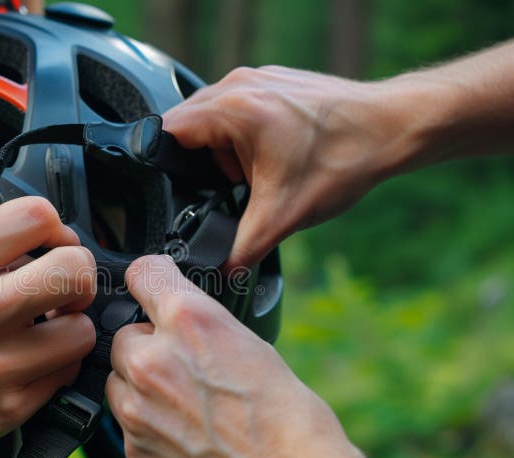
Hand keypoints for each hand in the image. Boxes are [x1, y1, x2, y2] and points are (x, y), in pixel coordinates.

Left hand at [107, 255, 435, 457]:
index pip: (142, 272)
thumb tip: (177, 318)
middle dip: (148, 345)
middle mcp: (153, 357)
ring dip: (140, 384)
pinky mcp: (133, 444)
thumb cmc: (284, 418)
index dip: (151, 281)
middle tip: (183, 367)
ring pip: (119, 377)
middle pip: (125, 334)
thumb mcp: (248, 343)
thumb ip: (199, 324)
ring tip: (184, 403)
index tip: (152, 288)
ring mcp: (137, 404)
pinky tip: (181, 430)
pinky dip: (145, 421)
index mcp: (188, 319)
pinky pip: (125, 419)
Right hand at [163, 66, 421, 267]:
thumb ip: (243, 250)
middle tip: (236, 184)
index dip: (169, 167)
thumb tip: (220, 275)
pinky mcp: (274, 82)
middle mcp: (239, 85)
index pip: (168, 132)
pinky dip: (245, 137)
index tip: (187, 190)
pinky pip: (239, 111)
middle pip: (189, 127)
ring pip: (214, 120)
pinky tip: (274, 157)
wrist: (393, 129)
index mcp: (232, 109)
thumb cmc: (345, 159)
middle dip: (202, 163)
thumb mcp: (283, 216)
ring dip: (225, 151)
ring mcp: (258, 79)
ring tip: (258, 172)